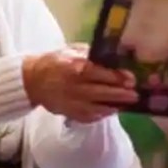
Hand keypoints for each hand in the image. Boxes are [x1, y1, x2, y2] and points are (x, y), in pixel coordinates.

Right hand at [22, 51, 139, 123]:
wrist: (32, 81)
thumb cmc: (54, 62)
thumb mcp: (70, 50)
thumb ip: (89, 53)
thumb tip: (111, 56)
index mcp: (76, 67)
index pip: (101, 73)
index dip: (118, 77)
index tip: (131, 79)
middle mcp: (75, 86)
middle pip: (103, 92)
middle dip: (121, 94)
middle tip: (135, 95)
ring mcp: (72, 102)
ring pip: (98, 107)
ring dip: (114, 106)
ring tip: (126, 104)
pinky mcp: (70, 113)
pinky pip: (90, 117)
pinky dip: (102, 114)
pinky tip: (110, 110)